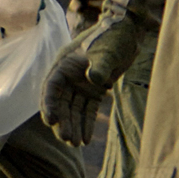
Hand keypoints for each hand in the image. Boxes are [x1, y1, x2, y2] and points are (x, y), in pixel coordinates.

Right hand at [41, 20, 141, 145]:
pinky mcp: (95, 91)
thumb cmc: (113, 36)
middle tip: (67, 139)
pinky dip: (87, 123)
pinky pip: (88, 110)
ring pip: (73, 109)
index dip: (49, 104)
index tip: (51, 120)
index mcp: (64, 65)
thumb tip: (94, 80)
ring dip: (74, 126)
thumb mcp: (107, 49)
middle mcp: (69, 77)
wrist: (128, 33)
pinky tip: (87, 139)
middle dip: (63, 121)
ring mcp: (81, 84)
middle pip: (61, 103)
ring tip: (77, 145)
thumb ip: (101, 65)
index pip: (51, 87)